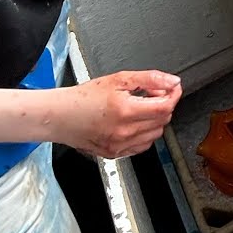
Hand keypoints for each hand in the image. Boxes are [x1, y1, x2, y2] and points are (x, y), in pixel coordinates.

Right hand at [54, 70, 181, 157]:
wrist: (59, 116)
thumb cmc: (84, 98)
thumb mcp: (118, 79)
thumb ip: (149, 78)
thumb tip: (172, 81)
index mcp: (125, 110)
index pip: (165, 107)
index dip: (173, 95)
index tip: (173, 88)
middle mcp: (124, 131)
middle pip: (162, 120)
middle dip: (163, 105)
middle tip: (151, 94)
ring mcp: (120, 145)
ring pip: (155, 134)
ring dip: (154, 120)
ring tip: (139, 108)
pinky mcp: (115, 154)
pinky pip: (142, 145)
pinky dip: (144, 133)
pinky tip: (133, 123)